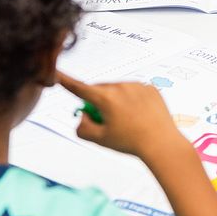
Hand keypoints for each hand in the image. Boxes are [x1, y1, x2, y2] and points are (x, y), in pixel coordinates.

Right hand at [56, 71, 183, 162]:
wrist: (162, 143)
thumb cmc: (130, 142)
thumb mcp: (100, 140)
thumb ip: (83, 128)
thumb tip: (82, 116)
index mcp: (105, 98)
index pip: (79, 88)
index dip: (65, 81)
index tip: (55, 72)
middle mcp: (120, 86)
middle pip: (99, 90)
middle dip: (97, 102)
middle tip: (105, 121)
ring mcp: (137, 85)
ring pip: (117, 90)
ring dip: (115, 100)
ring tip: (126, 121)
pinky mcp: (149, 88)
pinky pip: (134, 91)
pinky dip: (132, 100)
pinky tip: (139, 116)